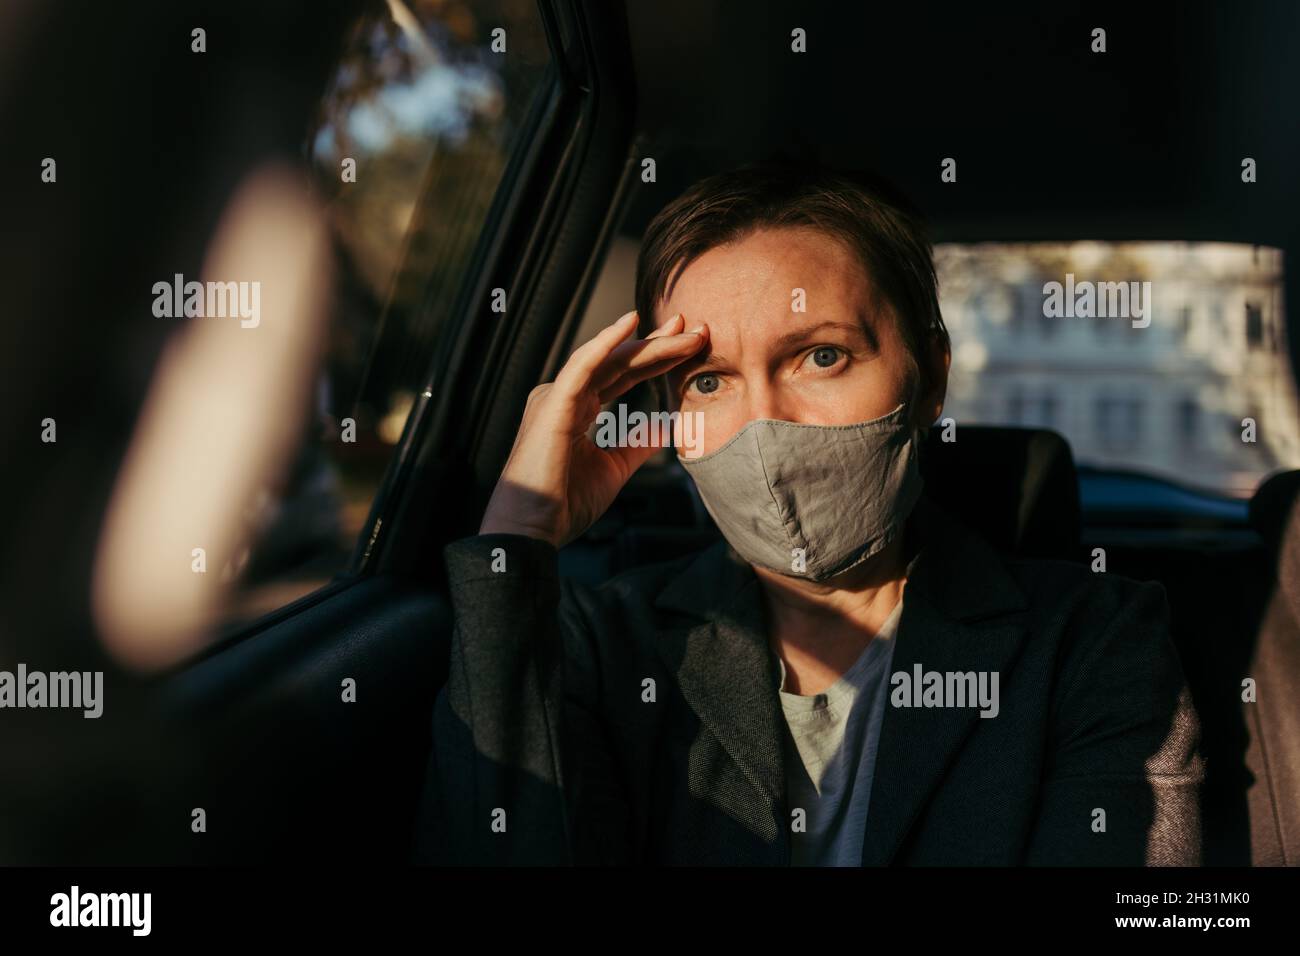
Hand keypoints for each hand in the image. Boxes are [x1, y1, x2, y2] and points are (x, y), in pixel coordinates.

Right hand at [479, 310, 707, 547]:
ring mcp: (559, 397)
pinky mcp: (554, 404)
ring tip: (681, 328)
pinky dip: (606, 344)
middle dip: (659, 343)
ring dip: (647, 342)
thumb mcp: (614, 468)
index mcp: (579, 409)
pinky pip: (583, 366)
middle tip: (695, 326)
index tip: (690, 345)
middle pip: (620, 362)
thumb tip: (664, 426)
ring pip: (609, 360)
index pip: (624, 375)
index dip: (657, 359)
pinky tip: (630, 324)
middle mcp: (568, 396)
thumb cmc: (565, 504)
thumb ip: (636, 444)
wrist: (534, 529)